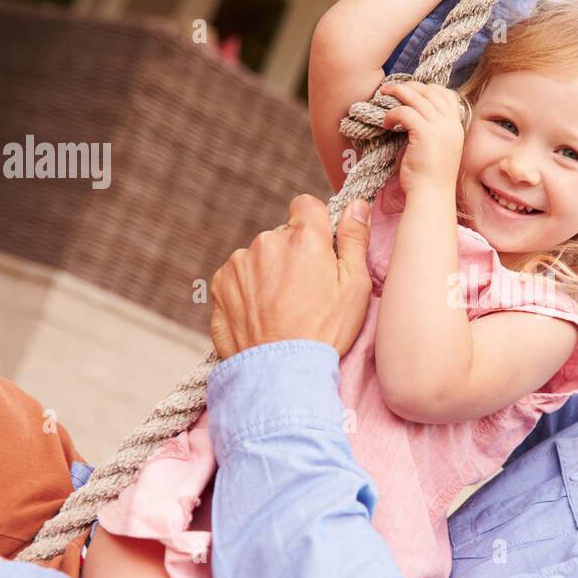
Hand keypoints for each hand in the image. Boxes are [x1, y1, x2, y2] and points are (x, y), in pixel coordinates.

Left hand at [210, 195, 371, 358]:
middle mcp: (267, 242)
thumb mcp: (355, 286)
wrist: (280, 372)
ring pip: (260, 257)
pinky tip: (263, 315)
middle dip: (294, 255)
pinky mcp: (221, 284)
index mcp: (304, 238)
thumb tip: (356, 204)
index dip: (315, 225)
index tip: (320, 249)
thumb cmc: (325, 331)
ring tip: (283, 309)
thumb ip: (354, 238)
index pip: (306, 205)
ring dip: (270, 273)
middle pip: (283, 235)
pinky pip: (239, 277)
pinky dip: (249, 291)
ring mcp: (239, 263)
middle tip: (306, 292)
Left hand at [378, 80, 465, 197]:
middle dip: (408, 86)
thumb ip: (432, 129)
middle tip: (390, 89)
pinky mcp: (425, 133)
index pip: (445, 94)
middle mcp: (451, 124)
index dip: (426, 88)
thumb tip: (413, 112)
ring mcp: (440, 127)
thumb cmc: (429, 177)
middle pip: (430, 91)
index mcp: (456, 126)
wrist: (431, 196)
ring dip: (397, 93)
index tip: (409, 92)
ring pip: (415, 97)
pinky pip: (404, 112)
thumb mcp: (437, 147)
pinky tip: (385, 124)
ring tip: (383, 96)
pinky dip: (391, 114)